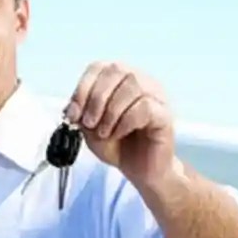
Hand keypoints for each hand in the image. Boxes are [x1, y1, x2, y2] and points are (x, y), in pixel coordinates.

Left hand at [66, 61, 177, 187]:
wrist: (139, 170)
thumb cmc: (118, 146)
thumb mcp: (90, 129)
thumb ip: (80, 114)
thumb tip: (72, 107)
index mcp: (120, 80)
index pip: (100, 67)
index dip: (83, 87)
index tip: (74, 113)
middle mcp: (141, 82)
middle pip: (116, 71)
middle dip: (96, 99)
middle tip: (89, 123)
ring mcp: (156, 96)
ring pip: (132, 87)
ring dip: (110, 112)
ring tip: (105, 133)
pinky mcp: (164, 114)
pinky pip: (145, 107)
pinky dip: (125, 122)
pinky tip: (119, 134)